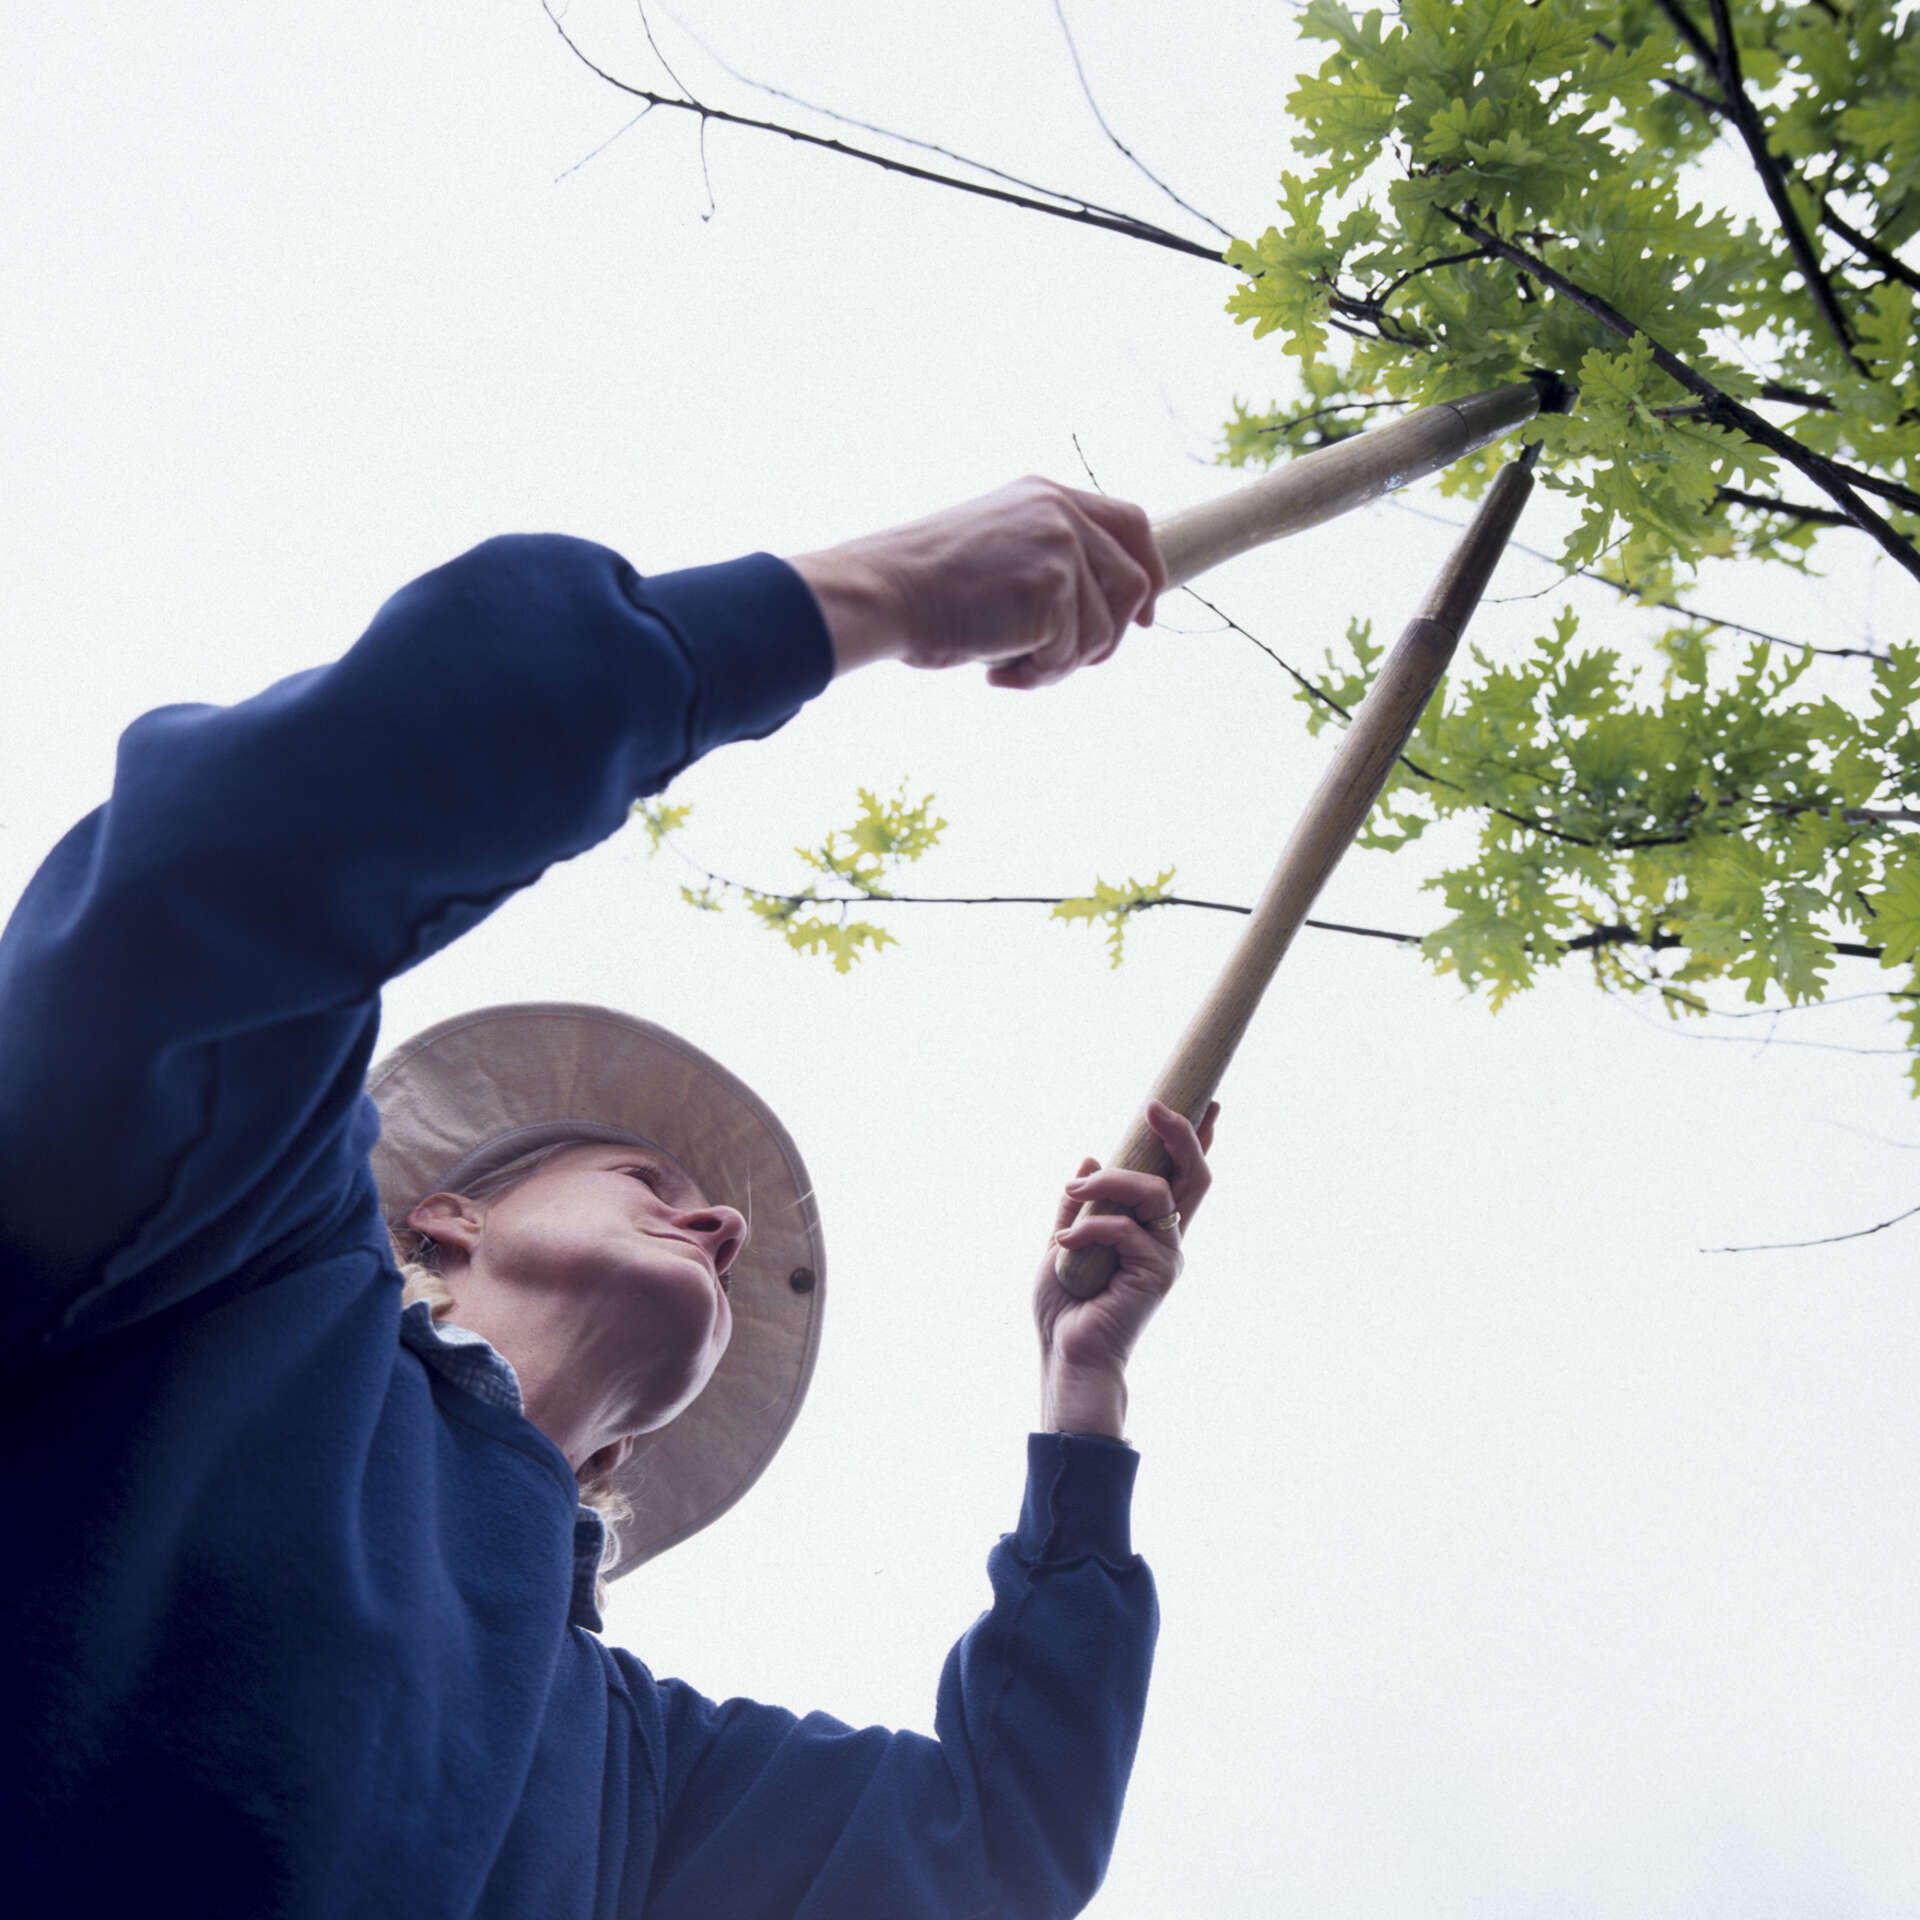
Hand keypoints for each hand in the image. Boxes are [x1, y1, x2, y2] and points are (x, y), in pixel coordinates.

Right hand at [788, 477, 1165, 687]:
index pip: (1129, 522)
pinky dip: (1036, 676)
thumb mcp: (995, 553)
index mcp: (1045, 496)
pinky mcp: (1053, 589)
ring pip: (1104, 631)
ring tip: (1009, 665)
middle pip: (1132, 582)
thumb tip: (1100, 616)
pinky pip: (1071, 654)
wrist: (884, 592)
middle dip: (1110, 636)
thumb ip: (1046, 562)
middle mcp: (1061, 514)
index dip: (1147, 570)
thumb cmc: (923, 588)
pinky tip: (995, 671)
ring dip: (1060, 664)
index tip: (1145, 615)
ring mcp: (1061, 548)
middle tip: (1064, 664)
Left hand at [1032, 1099, 1219, 1439]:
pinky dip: (1090, 1226)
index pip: (1183, 1178)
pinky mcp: (1157, 1274)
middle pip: (1194, 1175)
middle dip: (1181, 1134)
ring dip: (1111, 1181)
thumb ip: (1081, 1205)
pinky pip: (1125, 1228)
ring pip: (1155, 1191)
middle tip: (1153, 1107)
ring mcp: (1166, 1257)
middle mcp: (1167, 1241)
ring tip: (1072, 1194)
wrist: (1067, 1357)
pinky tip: (1064, 1245)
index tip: (1210, 1103)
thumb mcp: (1065, 1242)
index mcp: (1150, 1232)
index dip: (1199, 1140)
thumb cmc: (1065, 1309)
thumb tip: (1090, 1158)